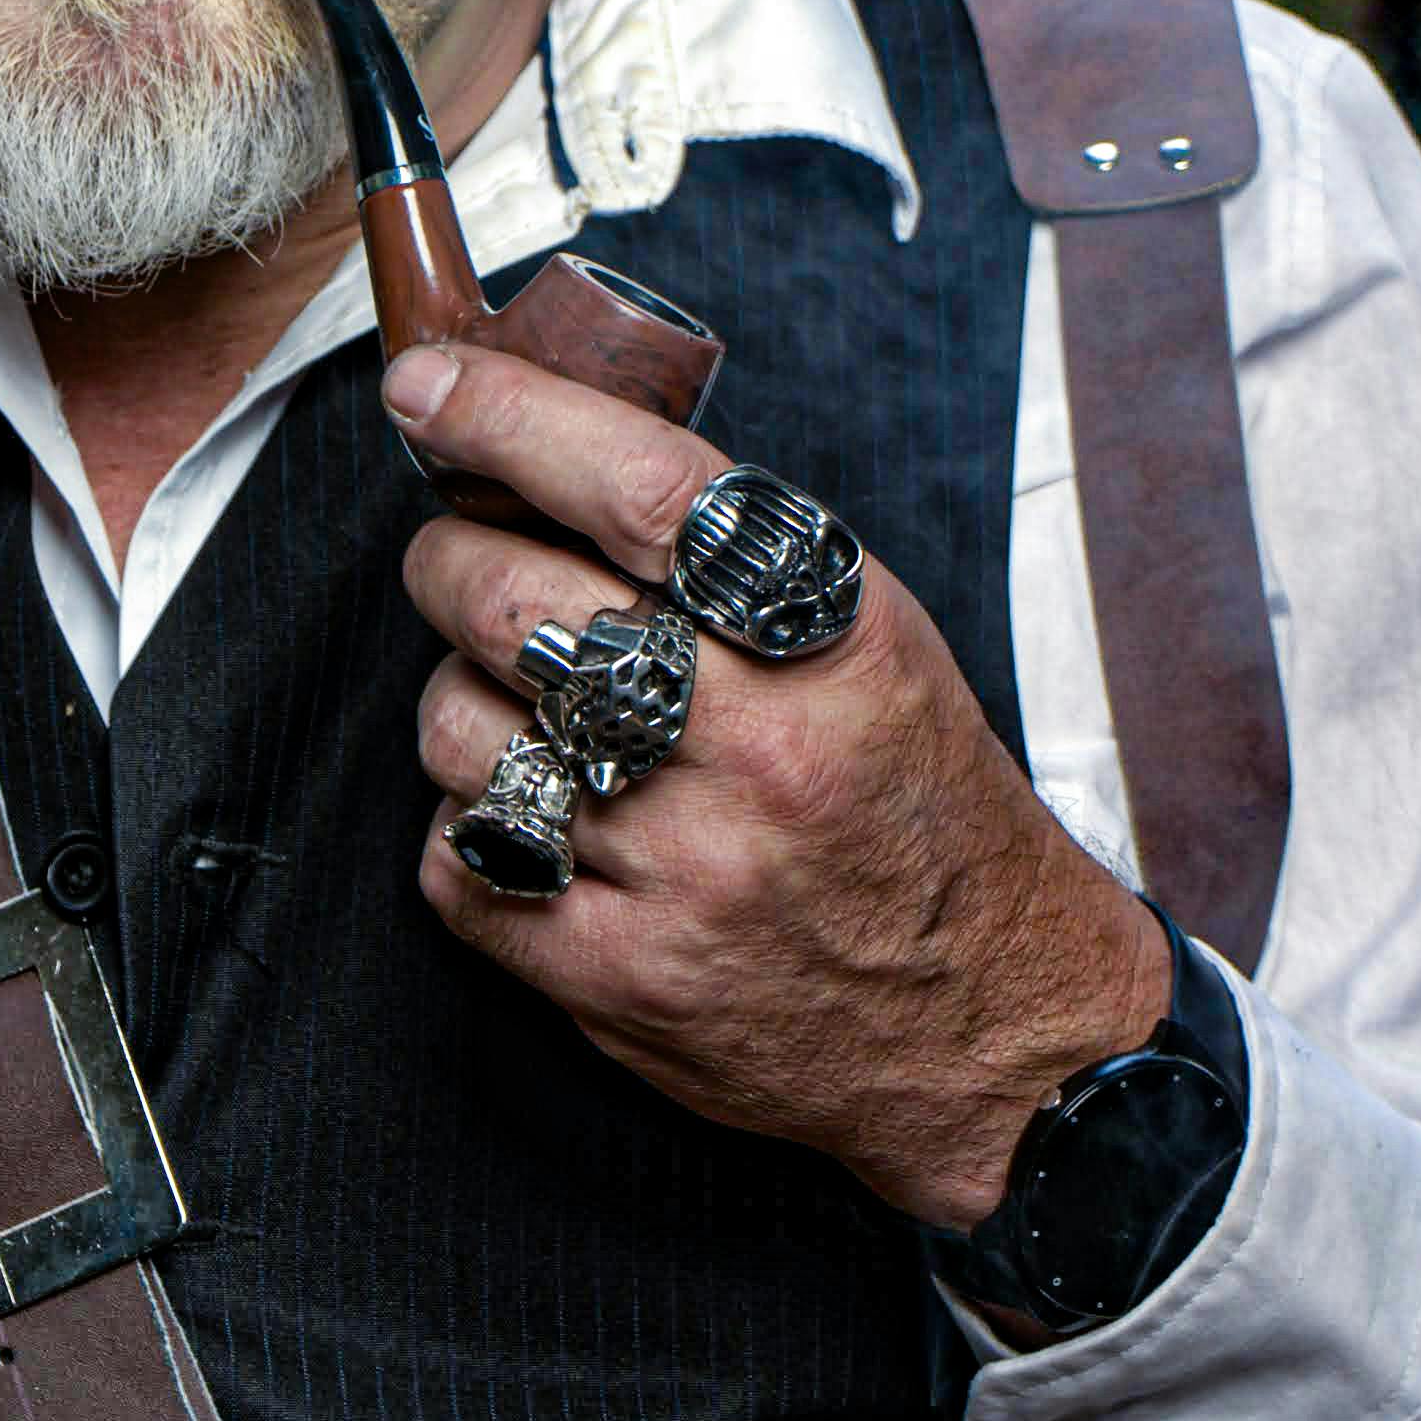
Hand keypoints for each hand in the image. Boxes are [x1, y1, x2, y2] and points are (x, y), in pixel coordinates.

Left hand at [385, 338, 1169, 1226]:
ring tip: (529, 717)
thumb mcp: (877, 646)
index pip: (640, 489)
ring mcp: (682, 871)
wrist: (992, 1031)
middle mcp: (757, 749)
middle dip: (449, 559)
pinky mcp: (620, 978)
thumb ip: (731, 554)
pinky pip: (458, 862)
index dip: (510, 420)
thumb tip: (542, 454)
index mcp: (829, 642)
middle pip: (513, 603)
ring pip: (461, 731)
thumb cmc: (919, 813)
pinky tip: (539, 823)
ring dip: (465, 705)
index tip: (428, 388)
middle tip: (460, 561)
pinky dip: (470, 829)